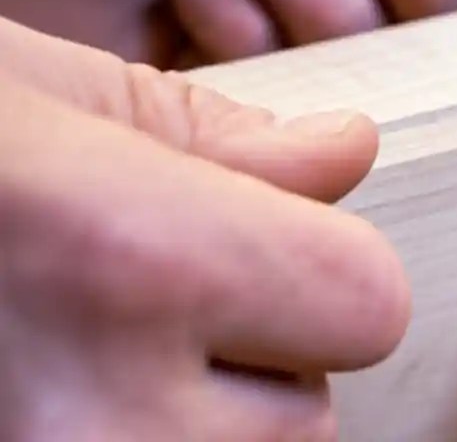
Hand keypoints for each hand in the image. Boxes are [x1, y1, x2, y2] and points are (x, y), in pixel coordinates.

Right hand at [0, 17, 409, 440]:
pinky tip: (64, 388)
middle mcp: (98, 413)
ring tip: (96, 350)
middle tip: (148, 301)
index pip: (371, 303)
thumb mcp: (39, 93)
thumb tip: (343, 153)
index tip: (266, 232)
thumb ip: (212, 137)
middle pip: (308, 421)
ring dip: (201, 423)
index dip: (331, 262)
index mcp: (129, 257)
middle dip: (261, 359)